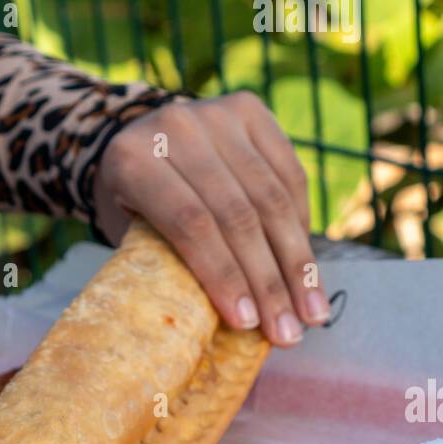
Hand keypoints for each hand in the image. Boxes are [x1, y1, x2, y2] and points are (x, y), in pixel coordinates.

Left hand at [93, 91, 328, 346]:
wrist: (137, 139)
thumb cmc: (131, 207)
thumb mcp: (130, 234)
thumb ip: (170, 262)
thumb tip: (231, 322)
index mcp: (134, 160)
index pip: (190, 224)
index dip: (224, 275)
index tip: (247, 323)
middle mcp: (177, 128)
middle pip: (237, 214)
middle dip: (268, 281)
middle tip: (288, 333)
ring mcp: (217, 113)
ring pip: (271, 198)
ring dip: (297, 263)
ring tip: (311, 314)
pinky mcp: (251, 110)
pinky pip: (289, 176)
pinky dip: (302, 227)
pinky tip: (307, 272)